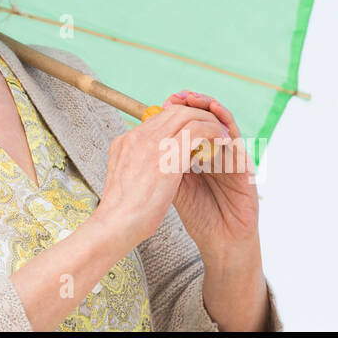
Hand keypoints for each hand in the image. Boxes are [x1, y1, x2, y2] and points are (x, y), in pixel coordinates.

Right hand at [87, 99, 232, 255]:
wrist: (114, 226)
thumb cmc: (121, 213)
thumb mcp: (126, 183)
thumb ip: (137, 169)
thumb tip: (151, 170)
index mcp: (125, 142)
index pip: (157, 119)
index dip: (179, 123)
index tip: (195, 135)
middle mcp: (137, 137)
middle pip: (173, 112)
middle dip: (197, 116)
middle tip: (213, 130)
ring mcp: (150, 144)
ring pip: (187, 116)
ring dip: (208, 123)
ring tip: (222, 136)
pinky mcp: (167, 156)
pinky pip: (196, 131)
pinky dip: (212, 133)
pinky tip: (223, 143)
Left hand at [164, 90, 260, 261]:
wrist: (219, 241)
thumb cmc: (197, 214)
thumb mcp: (174, 183)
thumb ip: (165, 162)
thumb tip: (143, 138)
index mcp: (198, 154)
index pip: (190, 125)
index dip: (179, 111)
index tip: (165, 101)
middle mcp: (216, 152)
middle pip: (207, 120)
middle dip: (194, 105)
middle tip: (181, 96)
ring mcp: (232, 159)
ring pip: (224, 126)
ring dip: (212, 110)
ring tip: (198, 100)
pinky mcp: (246, 170)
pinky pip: (239, 144)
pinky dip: (229, 129)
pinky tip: (218, 119)